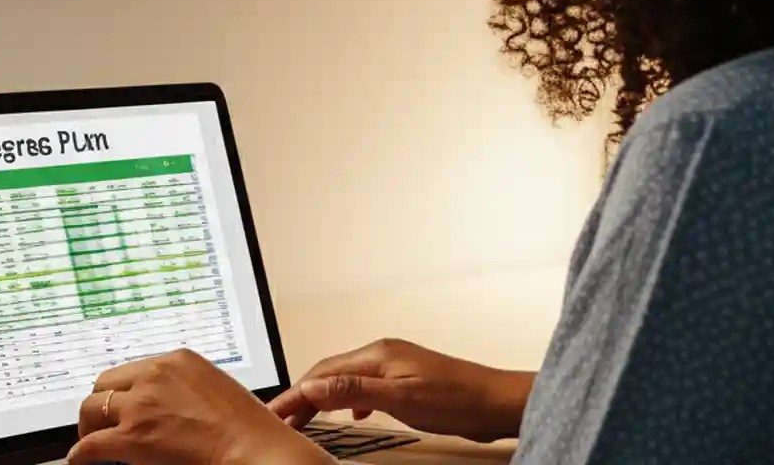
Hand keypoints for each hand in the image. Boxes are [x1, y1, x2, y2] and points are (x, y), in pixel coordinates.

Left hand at [68, 349, 335, 464]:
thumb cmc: (246, 426)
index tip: (122, 402)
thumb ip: (184, 388)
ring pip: (92, 408)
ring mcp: (140, 404)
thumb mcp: (215, 388)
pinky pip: (91, 444)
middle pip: (106, 383)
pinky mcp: (132, 436)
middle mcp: (154, 374)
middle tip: (102, 421)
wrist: (250, 448)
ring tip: (90, 438)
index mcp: (177, 360)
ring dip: (90, 425)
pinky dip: (82, 453)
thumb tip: (166, 405)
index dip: (124, 390)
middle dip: (103, 403)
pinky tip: (82, 459)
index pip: (134, 369)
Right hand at [269, 338, 532, 442]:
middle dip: (303, 395)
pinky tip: (353, 414)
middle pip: (329, 373)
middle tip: (283, 418)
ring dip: (323, 398)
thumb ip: (354, 390)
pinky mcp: (406, 380)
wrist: (496, 401)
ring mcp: (395, 366)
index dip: (296, 392)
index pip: (322, 372)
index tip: (277, 410)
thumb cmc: (459, 399)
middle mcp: (383, 354)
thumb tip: (314, 385)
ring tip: (306, 418)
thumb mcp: (400, 398)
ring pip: (345, 379)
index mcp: (378, 354)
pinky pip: (364, 386)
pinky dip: (348, 399)